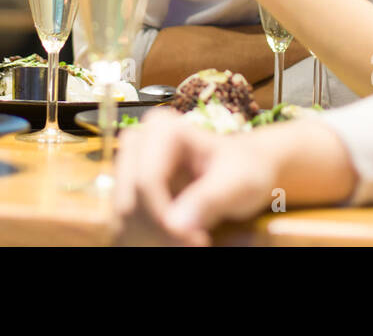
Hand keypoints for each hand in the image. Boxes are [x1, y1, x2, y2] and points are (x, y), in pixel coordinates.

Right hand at [113, 107, 281, 245]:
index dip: (164, 218)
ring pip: (124, 215)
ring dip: (153, 237)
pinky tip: (177, 238)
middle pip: (130, 201)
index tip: (197, 241)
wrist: (248, 169)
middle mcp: (139, 142)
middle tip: (195, 243)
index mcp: (163, 129)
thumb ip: (210, 198)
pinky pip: (126, 221)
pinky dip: (149, 236)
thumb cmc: (246, 169)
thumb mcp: (240, 181)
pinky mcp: (130, 187)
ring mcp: (130, 165)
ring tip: (191, 240)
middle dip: (158, 230)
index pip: (146, 182)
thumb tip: (176, 224)